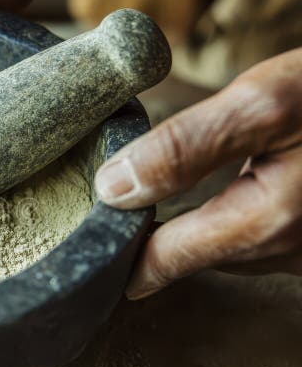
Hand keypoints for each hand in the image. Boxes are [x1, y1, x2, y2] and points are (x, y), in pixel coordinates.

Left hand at [95, 48, 301, 299]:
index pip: (162, 263)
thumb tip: (113, 189)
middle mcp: (288, 253)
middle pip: (192, 258)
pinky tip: (223, 188)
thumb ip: (185, 148)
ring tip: (152, 200)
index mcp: (266, 224)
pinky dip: (231, 217)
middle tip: (109, 213)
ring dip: (193, 227)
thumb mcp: (264, 103)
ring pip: (226, 249)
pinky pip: (258, 238)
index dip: (119, 253)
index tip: (85, 241)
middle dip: (152, 239)